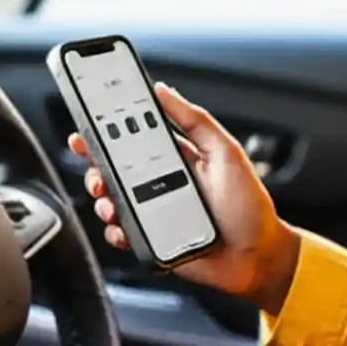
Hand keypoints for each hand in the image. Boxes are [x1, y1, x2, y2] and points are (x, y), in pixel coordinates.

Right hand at [67, 82, 300, 314]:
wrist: (257, 256)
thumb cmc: (248, 205)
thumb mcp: (226, 152)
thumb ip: (195, 120)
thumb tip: (164, 91)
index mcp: (176, 158)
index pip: (136, 138)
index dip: (109, 131)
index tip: (89, 125)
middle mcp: (161, 183)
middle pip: (115, 170)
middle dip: (96, 166)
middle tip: (96, 168)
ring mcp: (154, 212)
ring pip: (112, 201)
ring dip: (103, 199)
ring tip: (110, 199)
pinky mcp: (151, 240)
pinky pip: (122, 234)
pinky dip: (115, 231)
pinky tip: (124, 228)